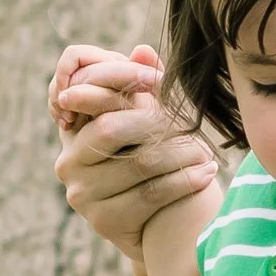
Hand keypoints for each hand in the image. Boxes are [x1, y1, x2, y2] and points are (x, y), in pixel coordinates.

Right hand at [50, 44, 217, 260]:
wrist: (161, 224)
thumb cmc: (156, 163)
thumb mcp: (146, 123)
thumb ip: (142, 88)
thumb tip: (143, 50)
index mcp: (74, 131)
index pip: (89, 95)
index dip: (120, 82)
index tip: (159, 83)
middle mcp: (68, 161)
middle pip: (114, 128)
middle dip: (158, 124)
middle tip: (193, 125)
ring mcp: (81, 194)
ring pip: (138, 163)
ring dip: (181, 155)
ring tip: (207, 153)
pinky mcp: (102, 221)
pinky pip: (150, 195)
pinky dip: (184, 182)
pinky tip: (207, 175)